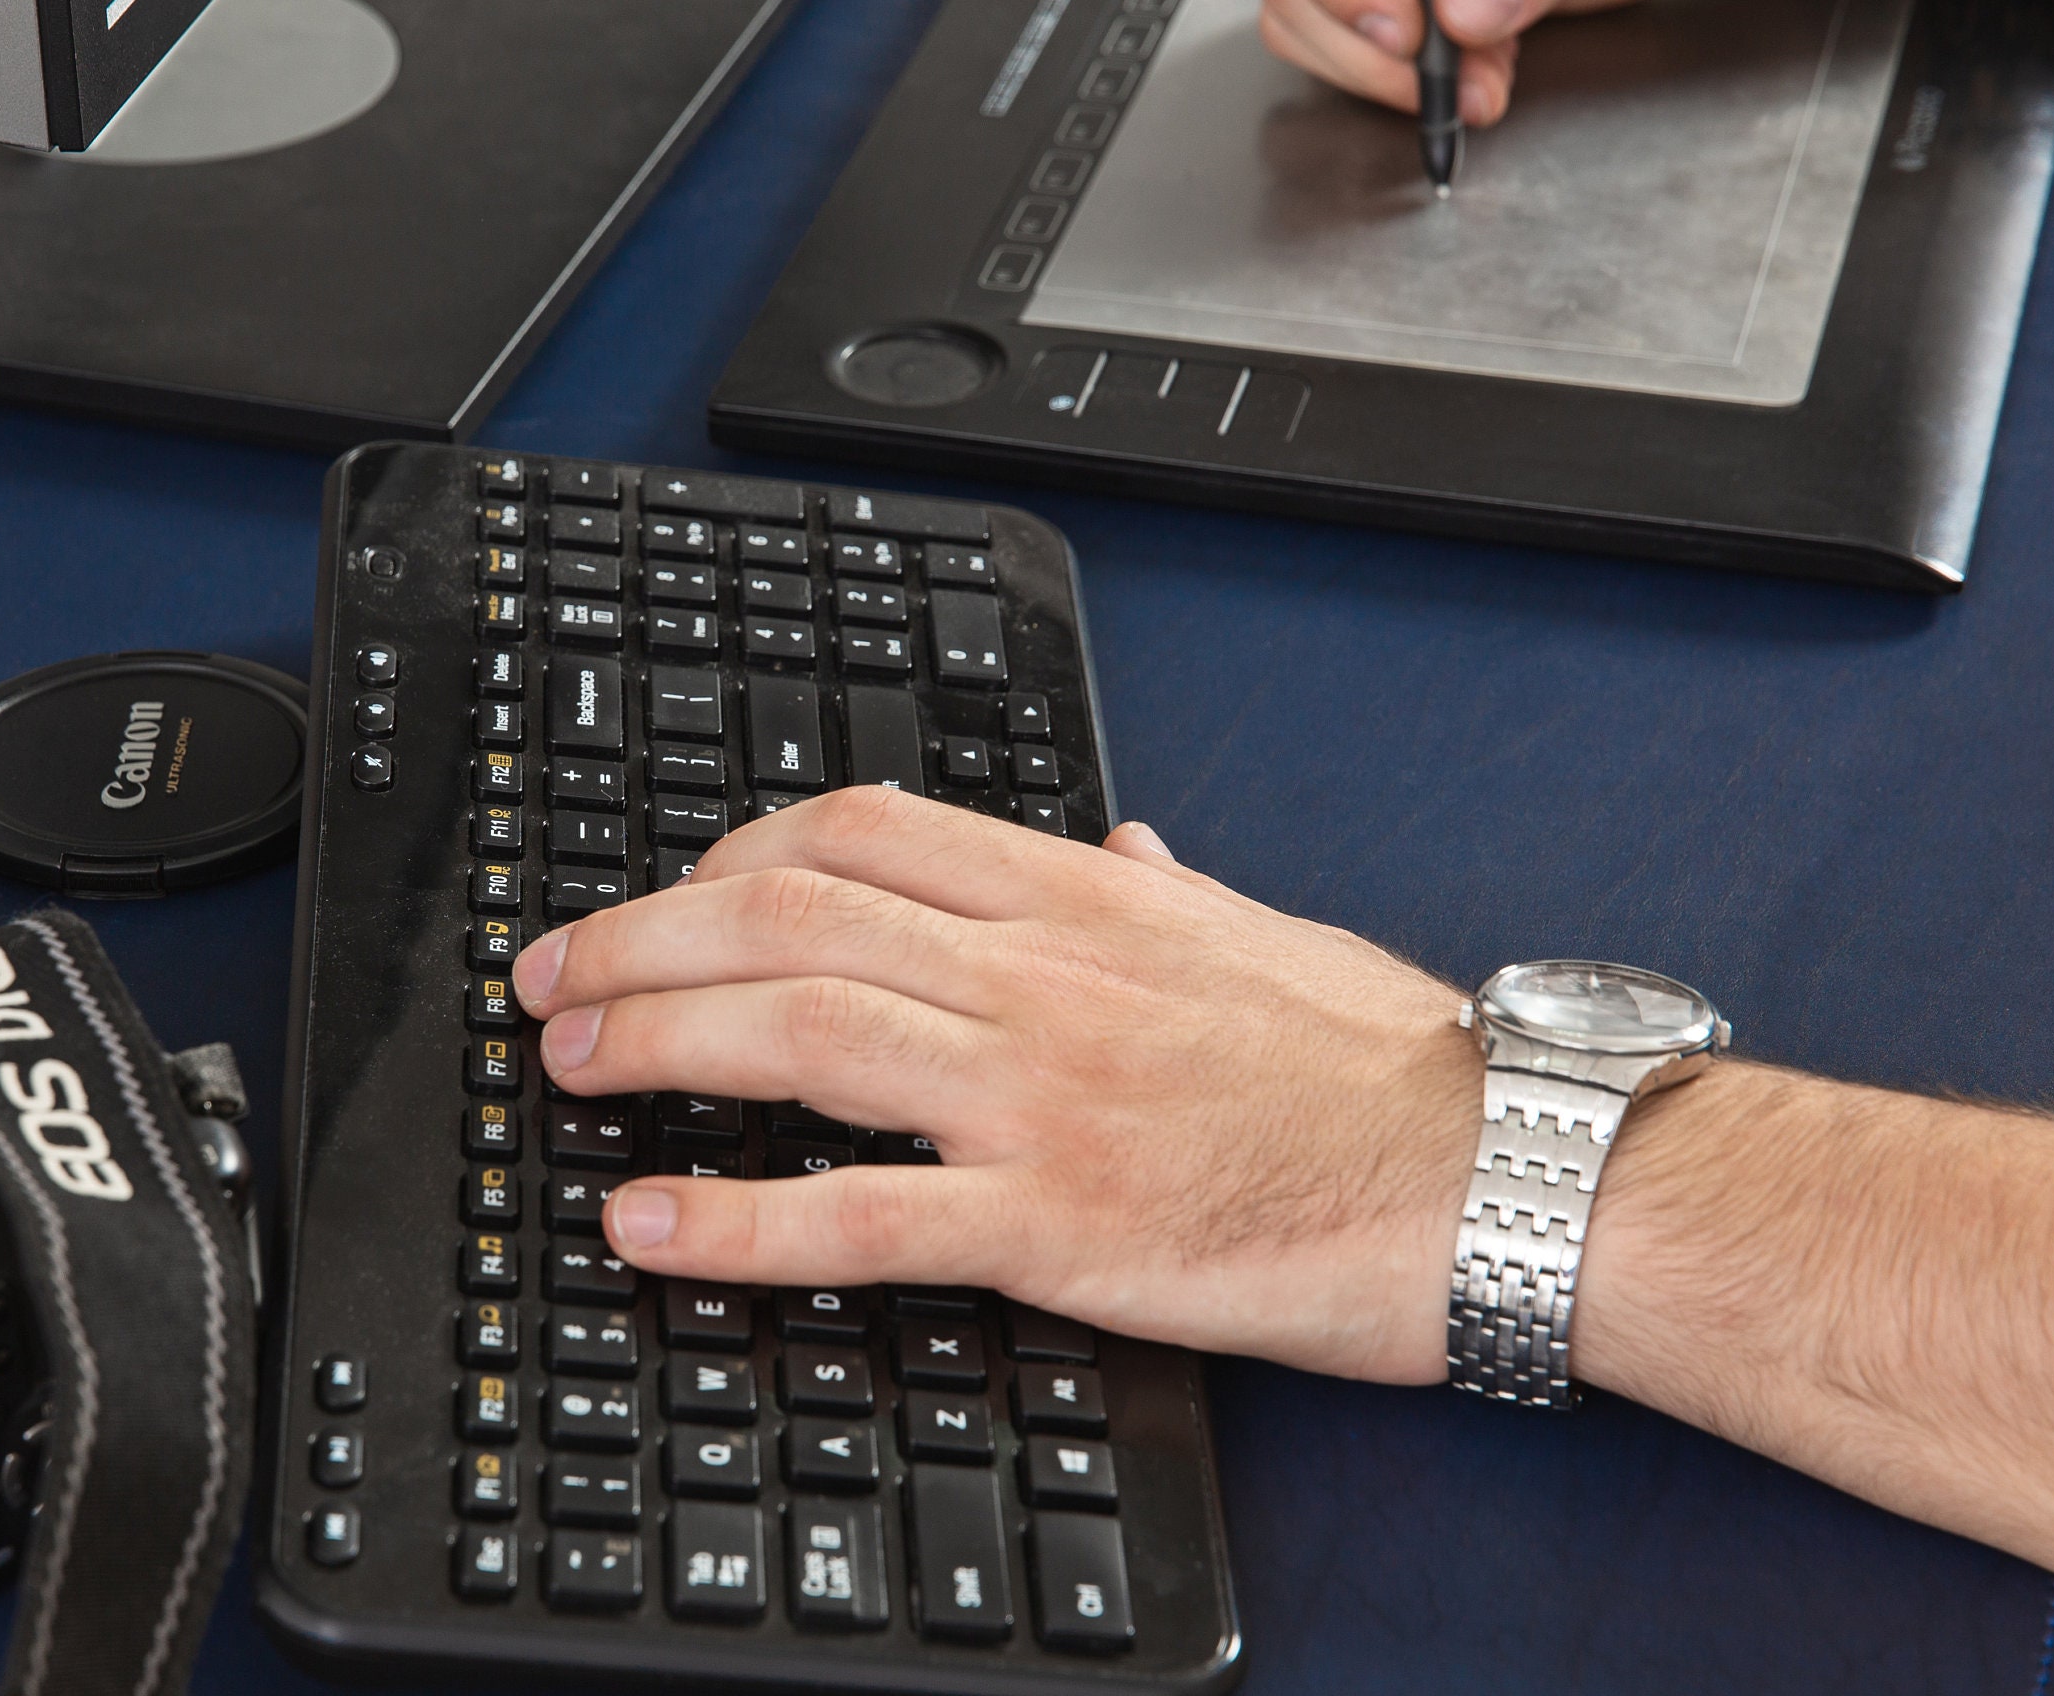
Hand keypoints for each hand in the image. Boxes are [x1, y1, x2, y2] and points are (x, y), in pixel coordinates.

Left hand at [511, 787, 1478, 1382]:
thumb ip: (1157, 891)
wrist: (1498, 1172)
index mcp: (1084, 898)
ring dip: (656, 1039)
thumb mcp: (1259, 935)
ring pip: (800, 1029)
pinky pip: (862, 1214)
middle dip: (644, 936)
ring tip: (569, 1066)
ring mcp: (1042, 1094)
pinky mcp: (1060, 1222)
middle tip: (555, 979)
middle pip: (790, 913)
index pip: (860, 833)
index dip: (729, 853)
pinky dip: (737, 1218)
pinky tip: (650, 1222)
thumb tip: (1116, 848)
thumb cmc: (1388, 1064)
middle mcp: (1043, 976)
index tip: (671, 892)